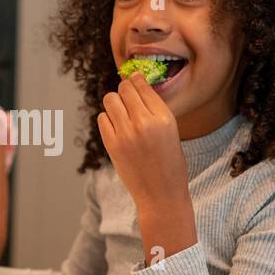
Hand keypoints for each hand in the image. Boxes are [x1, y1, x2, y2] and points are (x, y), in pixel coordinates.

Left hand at [97, 72, 189, 207]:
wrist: (161, 194)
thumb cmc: (170, 163)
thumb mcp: (172, 130)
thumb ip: (155, 109)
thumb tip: (136, 84)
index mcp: (164, 118)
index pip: (142, 86)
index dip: (136, 80)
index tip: (134, 79)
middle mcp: (144, 123)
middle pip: (124, 89)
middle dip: (125, 89)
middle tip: (128, 96)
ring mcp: (126, 134)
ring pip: (110, 100)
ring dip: (115, 102)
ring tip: (122, 112)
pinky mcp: (112, 145)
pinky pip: (102, 118)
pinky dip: (107, 118)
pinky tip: (117, 126)